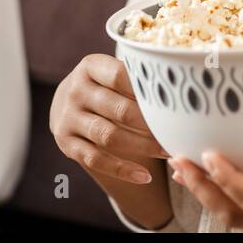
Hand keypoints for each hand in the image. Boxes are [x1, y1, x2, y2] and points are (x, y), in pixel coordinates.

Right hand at [50, 54, 168, 185]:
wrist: (65, 103)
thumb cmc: (102, 86)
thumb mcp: (110, 72)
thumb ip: (136, 77)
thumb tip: (178, 87)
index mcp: (90, 66)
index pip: (120, 76)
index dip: (146, 90)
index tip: (173, 103)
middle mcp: (75, 90)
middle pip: (118, 109)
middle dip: (151, 124)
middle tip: (177, 132)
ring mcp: (68, 118)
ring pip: (109, 136)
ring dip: (142, 147)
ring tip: (166, 152)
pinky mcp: (66, 144)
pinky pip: (96, 160)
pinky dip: (122, 170)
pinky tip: (145, 176)